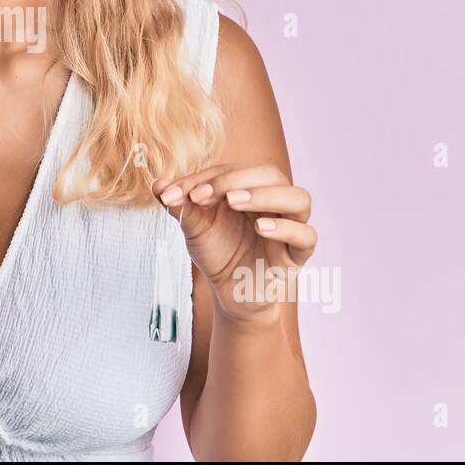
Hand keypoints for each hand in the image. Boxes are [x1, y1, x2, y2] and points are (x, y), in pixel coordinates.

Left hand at [152, 163, 315, 323]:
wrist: (230, 293)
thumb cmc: (217, 253)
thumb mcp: (194, 228)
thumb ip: (180, 205)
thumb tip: (157, 184)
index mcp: (249, 188)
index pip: (231, 171)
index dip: (202, 178)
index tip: (172, 194)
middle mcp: (274, 202)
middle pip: (270, 175)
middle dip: (234, 180)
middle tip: (203, 195)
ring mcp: (290, 226)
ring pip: (298, 198)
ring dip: (265, 195)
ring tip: (234, 202)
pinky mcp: (297, 254)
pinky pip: (306, 235)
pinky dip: (285, 228)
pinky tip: (261, 228)